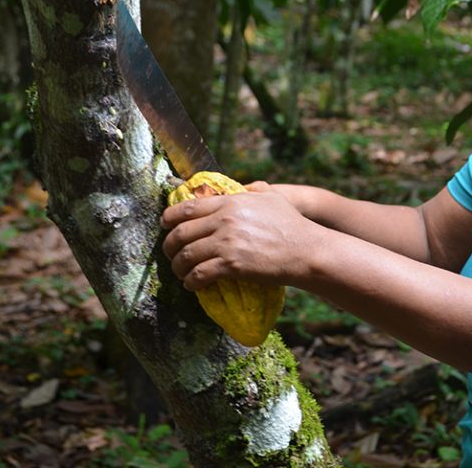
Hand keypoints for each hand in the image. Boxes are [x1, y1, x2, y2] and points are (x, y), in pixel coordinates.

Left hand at [161, 187, 314, 290]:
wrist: (306, 251)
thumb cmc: (293, 225)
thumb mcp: (273, 197)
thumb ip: (255, 189)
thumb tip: (244, 186)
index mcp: (230, 202)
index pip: (187, 208)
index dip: (169, 218)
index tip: (165, 226)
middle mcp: (224, 220)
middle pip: (181, 233)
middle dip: (170, 246)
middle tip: (171, 254)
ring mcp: (227, 243)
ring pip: (186, 255)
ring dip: (178, 267)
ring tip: (181, 273)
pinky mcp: (231, 265)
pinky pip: (199, 274)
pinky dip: (191, 282)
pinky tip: (193, 285)